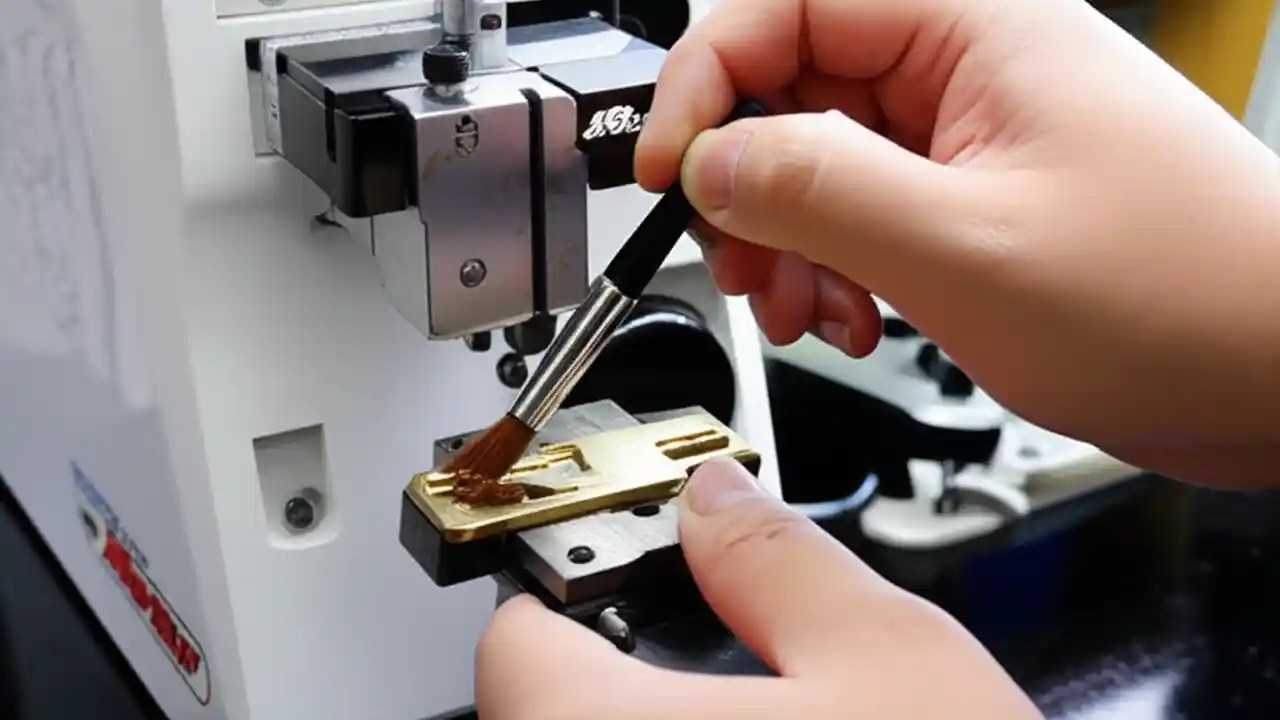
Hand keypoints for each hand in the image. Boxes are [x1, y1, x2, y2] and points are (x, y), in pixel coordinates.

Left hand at [475, 459, 1040, 718]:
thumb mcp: (889, 655)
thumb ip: (782, 557)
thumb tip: (720, 497)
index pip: (511, 640)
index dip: (571, 584)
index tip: (616, 568)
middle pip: (538, 703)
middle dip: (611, 656)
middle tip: (701, 640)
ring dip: (638, 707)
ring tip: (747, 697)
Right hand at [636, 0, 1279, 483]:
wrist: (1278, 377)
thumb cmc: (1180, 299)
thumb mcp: (961, 246)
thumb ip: (814, 188)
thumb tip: (712, 163)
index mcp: (972, 23)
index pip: (782, 5)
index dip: (704, 82)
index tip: (670, 169)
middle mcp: (966, 64)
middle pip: (790, 87)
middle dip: (748, 185)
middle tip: (743, 262)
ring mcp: (967, 136)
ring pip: (816, 161)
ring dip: (786, 243)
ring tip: (806, 311)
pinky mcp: (970, 200)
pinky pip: (861, 214)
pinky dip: (834, 270)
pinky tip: (853, 322)